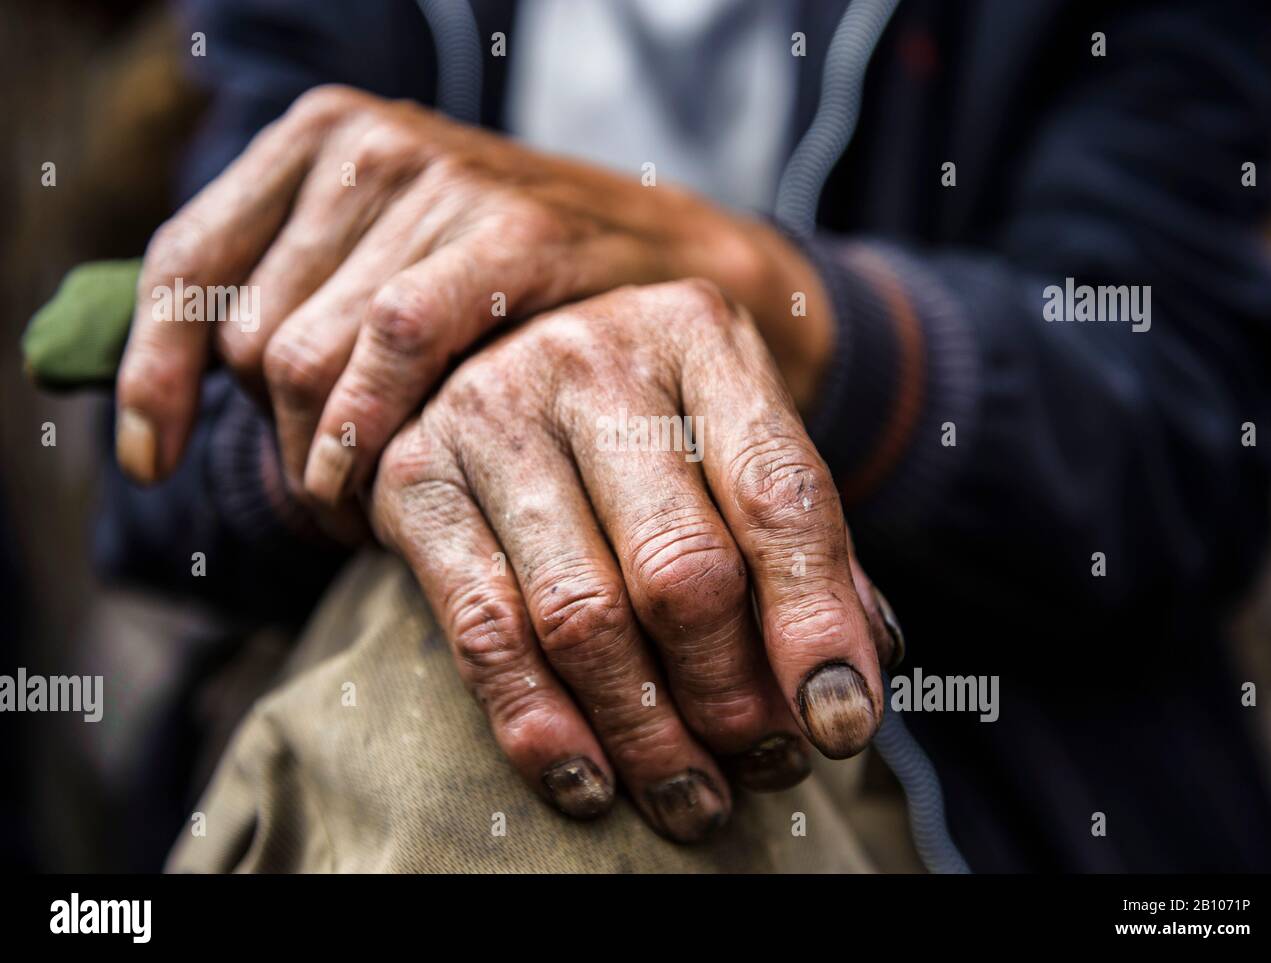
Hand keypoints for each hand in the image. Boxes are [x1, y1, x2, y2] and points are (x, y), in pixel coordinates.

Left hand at [114, 84, 833, 507]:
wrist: (687, 269)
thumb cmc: (530, 295)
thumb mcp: (400, 275)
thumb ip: (305, 312)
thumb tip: (170, 414)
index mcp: (320, 142)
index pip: (187, 264)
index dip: (155, 374)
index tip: (155, 457)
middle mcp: (367, 146)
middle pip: (250, 333)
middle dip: (280, 443)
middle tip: (336, 502)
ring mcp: (439, 180)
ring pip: (303, 354)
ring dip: (321, 460)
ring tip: (368, 510)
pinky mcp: (511, 230)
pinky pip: (392, 341)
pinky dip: (367, 429)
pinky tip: (381, 489)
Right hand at [367, 280, 896, 841]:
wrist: (499, 339)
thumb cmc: (651, 416)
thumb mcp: (737, 442)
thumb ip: (800, 549)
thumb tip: (843, 691)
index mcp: (700, 336)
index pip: (778, 493)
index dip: (816, 620)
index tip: (840, 722)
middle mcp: (593, 359)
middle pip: (681, 567)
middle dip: (731, 695)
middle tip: (761, 763)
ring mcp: (492, 411)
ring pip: (582, 615)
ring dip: (647, 735)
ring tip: (692, 800)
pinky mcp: (414, 475)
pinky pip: (482, 629)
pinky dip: (541, 725)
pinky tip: (589, 784)